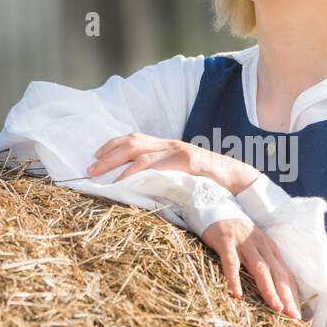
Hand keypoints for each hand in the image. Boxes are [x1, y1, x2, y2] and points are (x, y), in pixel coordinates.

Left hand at [86, 132, 259, 194]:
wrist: (237, 178)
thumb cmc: (208, 180)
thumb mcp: (180, 174)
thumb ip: (162, 175)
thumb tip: (139, 187)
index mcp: (166, 146)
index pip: (134, 139)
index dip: (112, 146)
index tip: (95, 157)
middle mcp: (169, 144)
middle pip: (131, 142)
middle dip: (107, 155)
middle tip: (89, 169)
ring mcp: (178, 151)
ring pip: (140, 153)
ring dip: (117, 165)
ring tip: (102, 178)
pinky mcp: (187, 161)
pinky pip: (158, 166)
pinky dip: (139, 173)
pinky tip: (127, 182)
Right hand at [201, 216, 301, 319]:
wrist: (216, 208)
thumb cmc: (237, 234)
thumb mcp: (255, 247)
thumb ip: (264, 264)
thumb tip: (272, 291)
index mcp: (270, 250)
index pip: (286, 275)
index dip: (292, 295)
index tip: (297, 315)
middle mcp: (262, 247)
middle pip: (278, 274)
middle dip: (287, 296)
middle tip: (293, 317)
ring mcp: (244, 244)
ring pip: (260, 269)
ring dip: (269, 289)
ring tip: (276, 308)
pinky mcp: (226, 242)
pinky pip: (231, 263)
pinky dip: (235, 279)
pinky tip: (237, 294)